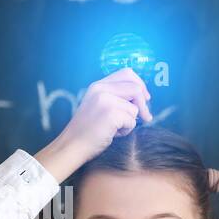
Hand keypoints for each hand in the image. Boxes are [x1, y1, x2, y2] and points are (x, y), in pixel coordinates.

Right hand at [35, 68, 154, 181]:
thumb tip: (143, 97)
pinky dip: (126, 130)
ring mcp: (105, 100)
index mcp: (98, 85)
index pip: (127, 74)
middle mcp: (101, 88)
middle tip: (146, 117)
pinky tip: (113, 133)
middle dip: (144, 104)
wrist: (73, 144)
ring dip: (130, 121)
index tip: (146, 98)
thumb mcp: (99, 105)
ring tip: (115, 128)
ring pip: (135, 108)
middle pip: (136, 88)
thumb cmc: (88, 129)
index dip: (140, 85)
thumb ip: (115, 96)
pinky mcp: (110, 113)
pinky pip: (132, 121)